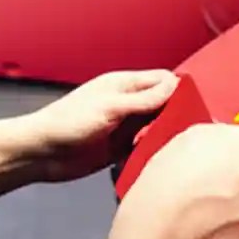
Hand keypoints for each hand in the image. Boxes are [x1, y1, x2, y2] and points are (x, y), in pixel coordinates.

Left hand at [27, 70, 179, 182]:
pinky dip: (153, 151)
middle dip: (177, 114)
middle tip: (193, 130)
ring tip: (182, 145)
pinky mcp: (121, 149)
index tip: (196, 104)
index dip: (180, 89)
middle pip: (163, 104)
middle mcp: (128, 104)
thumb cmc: (69, 122)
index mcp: (124, 85)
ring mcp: (125, 127)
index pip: (162, 80)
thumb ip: (143, 100)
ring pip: (156, 127)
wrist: (41, 153)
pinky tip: (163, 158)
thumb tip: (176, 86)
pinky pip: (145, 147)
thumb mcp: (110, 108)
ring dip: (166, 134)